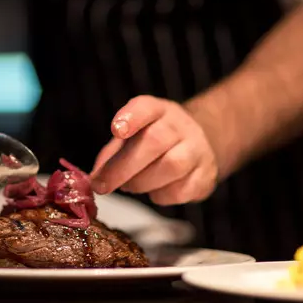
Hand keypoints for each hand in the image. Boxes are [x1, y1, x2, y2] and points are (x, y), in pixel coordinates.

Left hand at [91, 96, 218, 204]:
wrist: (198, 146)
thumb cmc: (154, 142)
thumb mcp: (131, 138)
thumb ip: (111, 155)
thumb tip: (95, 178)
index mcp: (158, 110)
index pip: (146, 107)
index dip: (131, 117)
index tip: (116, 130)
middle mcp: (181, 126)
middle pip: (155, 141)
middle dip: (123, 167)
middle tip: (102, 185)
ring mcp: (198, 149)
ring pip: (171, 166)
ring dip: (142, 182)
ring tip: (130, 186)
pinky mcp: (206, 175)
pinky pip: (181, 190)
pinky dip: (160, 195)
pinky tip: (154, 191)